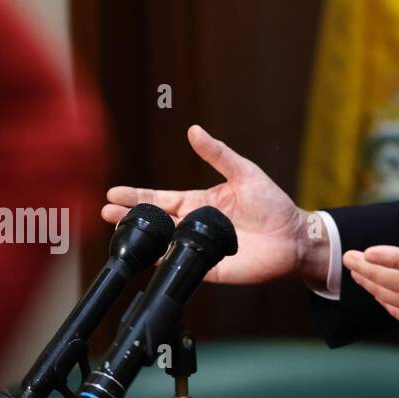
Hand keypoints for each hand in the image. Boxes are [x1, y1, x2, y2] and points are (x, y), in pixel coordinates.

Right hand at [100, 124, 320, 285]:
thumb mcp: (244, 172)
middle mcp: (194, 224)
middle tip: (105, 210)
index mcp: (199, 202)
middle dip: (129, 216)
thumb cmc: (272, 204)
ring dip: (141, 238)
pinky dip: (164, 260)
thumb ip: (218, 154)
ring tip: (118, 229)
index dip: (138, 196)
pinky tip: (149, 257)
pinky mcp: (208, 267)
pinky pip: (181, 264)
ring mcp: (199, 246)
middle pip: (155, 221)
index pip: (161, 199)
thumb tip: (194, 130)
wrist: (292, 237)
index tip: (114, 192)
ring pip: (162, 243)